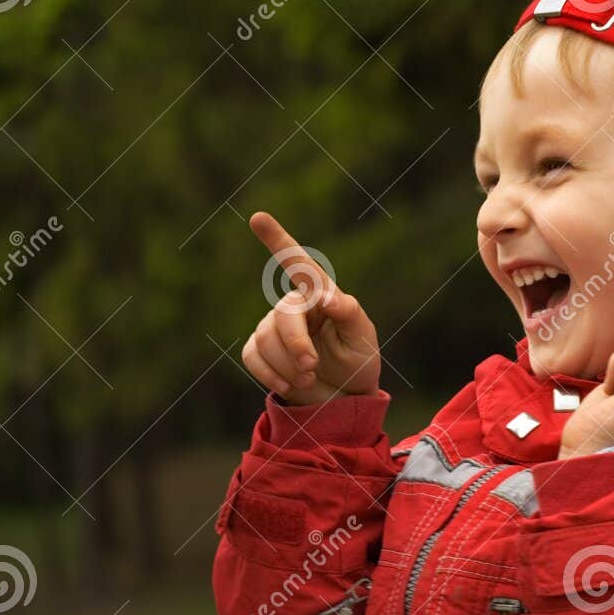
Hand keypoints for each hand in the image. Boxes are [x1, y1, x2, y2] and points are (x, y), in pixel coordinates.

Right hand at [241, 211, 380, 404]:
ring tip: (309, 378)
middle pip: (282, 316)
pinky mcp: (258, 350)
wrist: (341, 396)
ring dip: (287, 366)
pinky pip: (251, 356)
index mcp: (319, 295)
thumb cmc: (357, 361)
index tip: (257, 218)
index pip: (297, 264)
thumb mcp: (362, 337)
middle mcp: (293, 306)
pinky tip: (290, 385)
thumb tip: (326, 296)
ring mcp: (272, 327)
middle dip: (295, 345)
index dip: (277, 240)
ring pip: (265, 339)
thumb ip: (348, 312)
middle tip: (312, 368)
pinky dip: (270, 375)